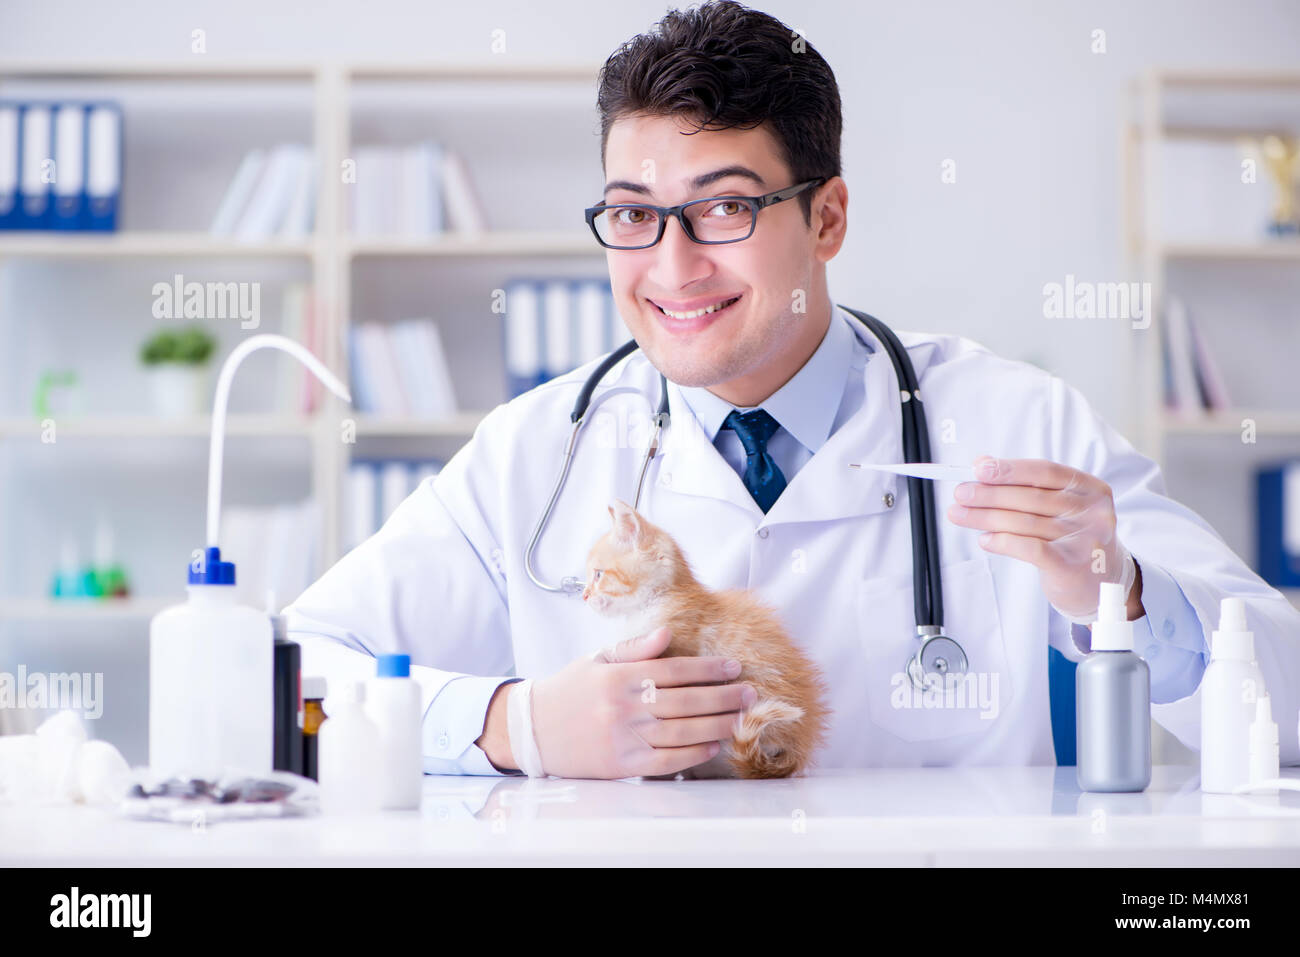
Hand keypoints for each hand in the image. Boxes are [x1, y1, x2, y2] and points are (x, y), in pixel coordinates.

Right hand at [530, 625, 754, 779]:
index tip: (733, 666)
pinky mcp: (622, 766)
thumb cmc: (569, 691)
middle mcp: (624, 707)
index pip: (674, 670)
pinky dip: (692, 754)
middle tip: (749, 692)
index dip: (708, 669)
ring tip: (740, 718)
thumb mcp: (597, 660)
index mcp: (619, 677)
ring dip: (717, 725)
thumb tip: (667, 632)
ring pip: (681, 732)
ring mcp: (624, 739)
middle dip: (723, 697)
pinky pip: (666, 761)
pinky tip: (713, 745)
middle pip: (685, 702)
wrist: (533, 730)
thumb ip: (634, 648)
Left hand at [946, 455, 1141, 620]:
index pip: (1045, 472)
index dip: (1010, 469)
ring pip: (1025, 523)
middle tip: (960, 493)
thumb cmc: (1072, 538)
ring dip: (985, 517)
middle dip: (989, 494)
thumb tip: (983, 463)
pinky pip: (1029, 549)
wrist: (1101, 583)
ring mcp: (1084, 540)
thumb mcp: (1058, 507)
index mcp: (1091, 489)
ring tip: (959, 514)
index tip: (978, 469)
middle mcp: (1092, 512)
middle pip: (1031, 497)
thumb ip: (1025, 485)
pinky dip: (1002, 542)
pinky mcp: (1071, 566)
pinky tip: (984, 539)